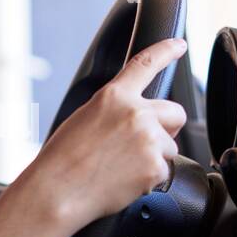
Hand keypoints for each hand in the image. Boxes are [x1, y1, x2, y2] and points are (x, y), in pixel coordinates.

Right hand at [25, 38, 188, 230]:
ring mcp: (149, 141)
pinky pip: (163, 172)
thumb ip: (114, 111)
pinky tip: (124, 181)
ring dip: (154, 157)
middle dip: (167, 127)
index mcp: (114, 97)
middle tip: (146, 143)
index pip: (146, 64)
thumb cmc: (62, 160)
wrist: (58, 192)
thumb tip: (133, 120)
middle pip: (175, 113)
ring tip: (122, 168)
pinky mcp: (155, 168)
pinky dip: (148, 179)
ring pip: (169, 147)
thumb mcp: (84, 119)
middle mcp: (136, 114)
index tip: (179, 45)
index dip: (166, 51)